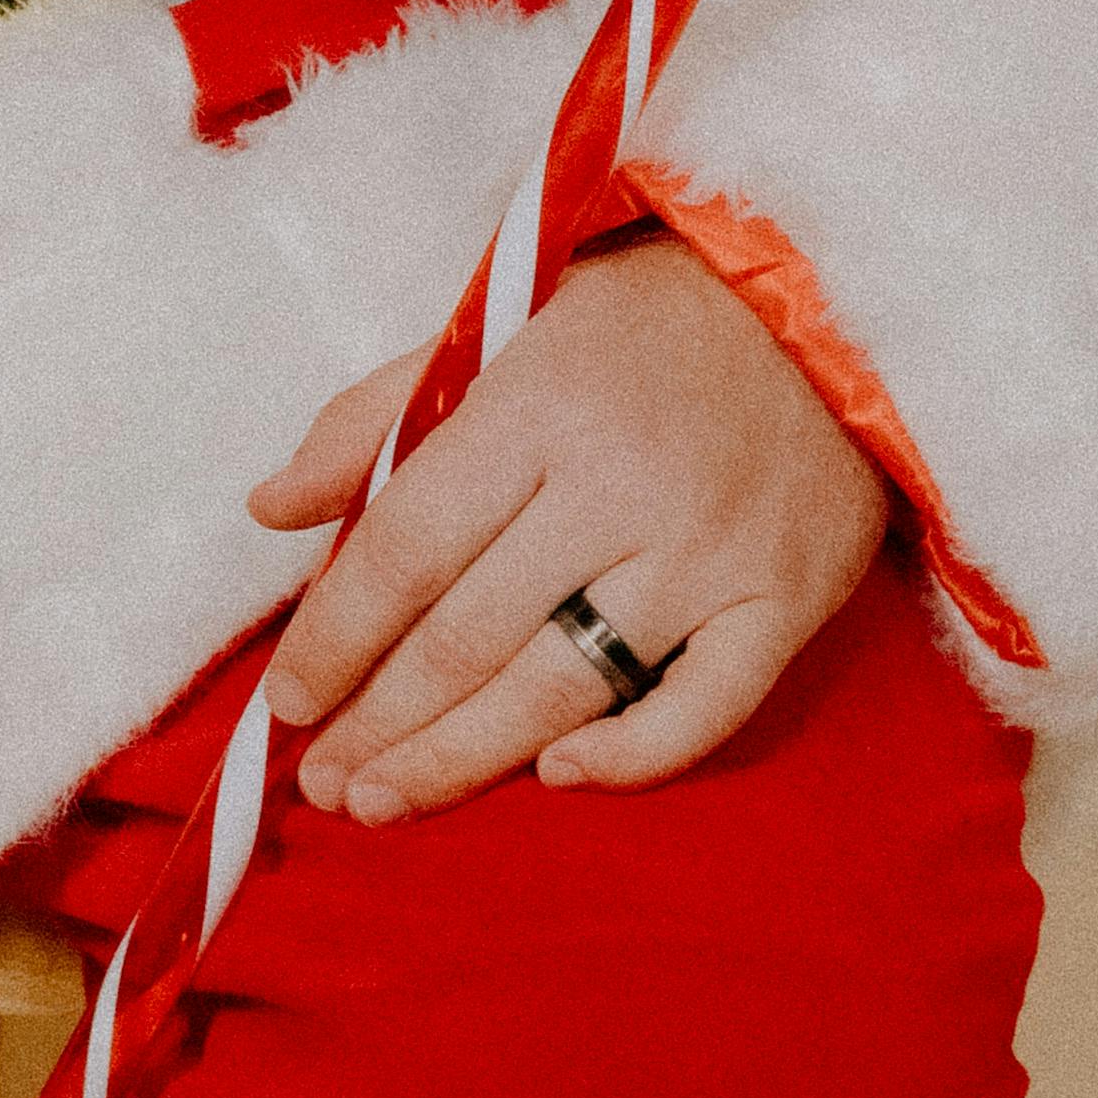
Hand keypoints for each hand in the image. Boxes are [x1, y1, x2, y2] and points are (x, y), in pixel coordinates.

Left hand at [248, 229, 886, 820]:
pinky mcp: (786, 600)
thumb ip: (380, 414)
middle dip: (383, 722)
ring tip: (385, 800)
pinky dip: (627, 757)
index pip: (409, 545)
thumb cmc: (639, 314)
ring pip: (566, 687)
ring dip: (464, 758)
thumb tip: (270, 507)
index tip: (286, 697)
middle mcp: (620, 484)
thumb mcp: (500, 322)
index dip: (336, 634)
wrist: (826, 297)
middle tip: (323, 782)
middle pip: (473, 635)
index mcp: (537, 403)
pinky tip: (553, 774)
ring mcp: (708, 551)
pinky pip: (702, 711)